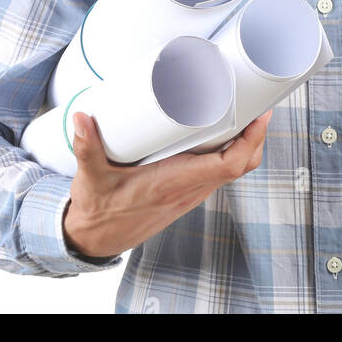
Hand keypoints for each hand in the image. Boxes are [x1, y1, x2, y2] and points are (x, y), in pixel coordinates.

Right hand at [62, 108, 272, 258]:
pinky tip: (222, 132)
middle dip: (255, 136)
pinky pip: (217, 172)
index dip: (250, 141)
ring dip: (244, 143)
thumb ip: (86, 147)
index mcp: (174, 183)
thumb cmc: (98, 209)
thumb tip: (81, 117)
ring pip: (231, 169)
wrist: (95, 238)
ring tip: (244, 111)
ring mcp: (189, 192)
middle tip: (257, 103)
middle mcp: (188, 189)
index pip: (227, 165)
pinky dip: (227, 152)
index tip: (259, 116)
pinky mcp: (184, 191)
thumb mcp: (90, 178)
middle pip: (240, 165)